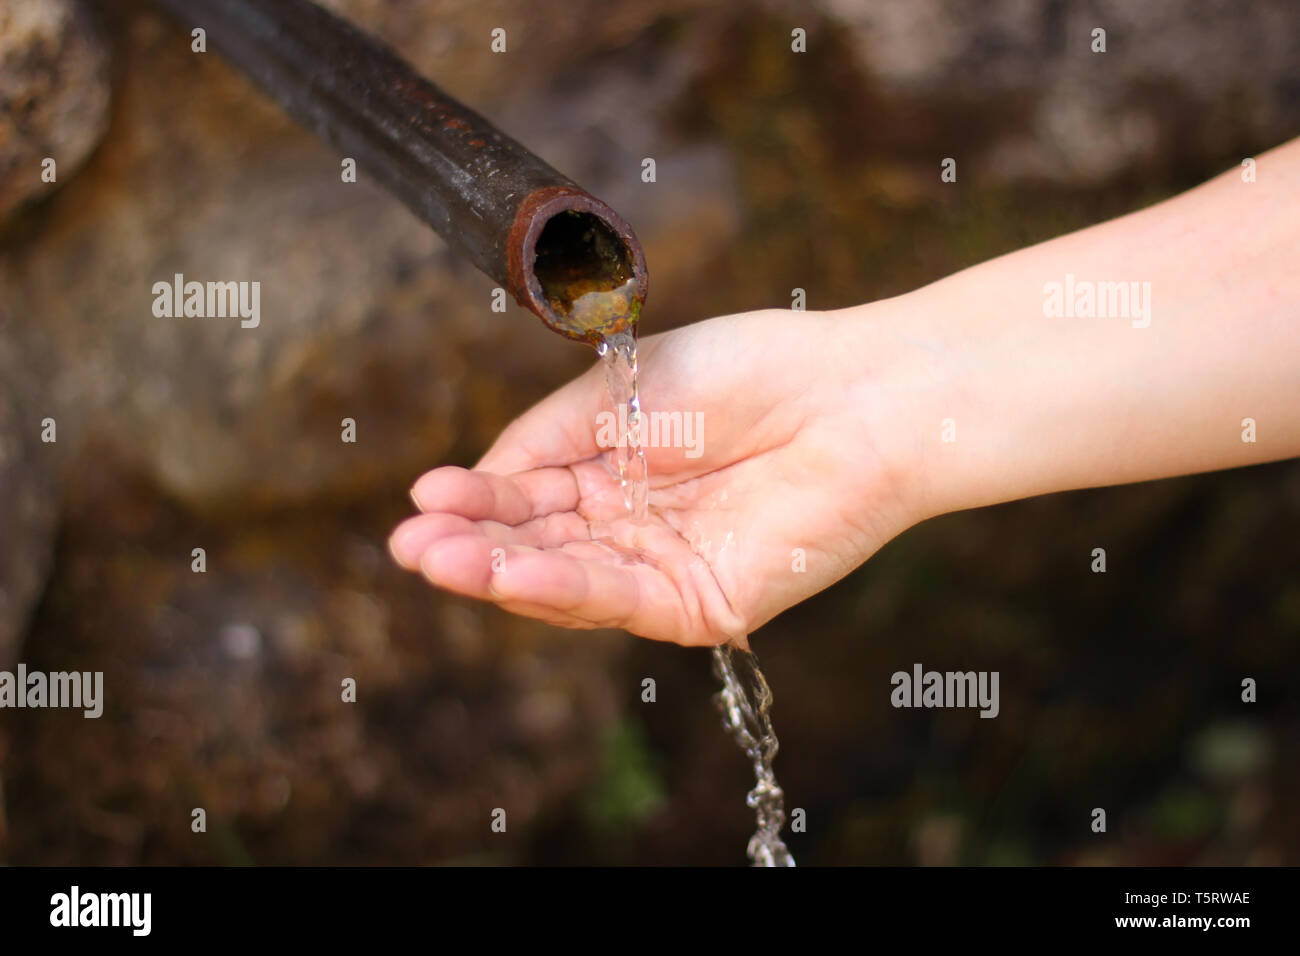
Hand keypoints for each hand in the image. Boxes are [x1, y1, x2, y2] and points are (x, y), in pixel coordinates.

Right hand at [388, 308, 920, 645]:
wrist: (857, 394)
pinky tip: (509, 574)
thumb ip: (551, 433)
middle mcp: (631, 524)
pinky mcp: (701, 605)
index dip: (476, 500)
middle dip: (472, 547)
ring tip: (436, 560)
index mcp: (612, 467)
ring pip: (567, 582)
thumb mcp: (627, 386)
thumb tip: (480, 478)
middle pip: (538, 546)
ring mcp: (663, 568)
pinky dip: (562, 590)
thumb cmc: (754, 371)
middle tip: (410, 546)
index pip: (528, 494)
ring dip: (500, 574)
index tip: (424, 496)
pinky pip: (620, 601)